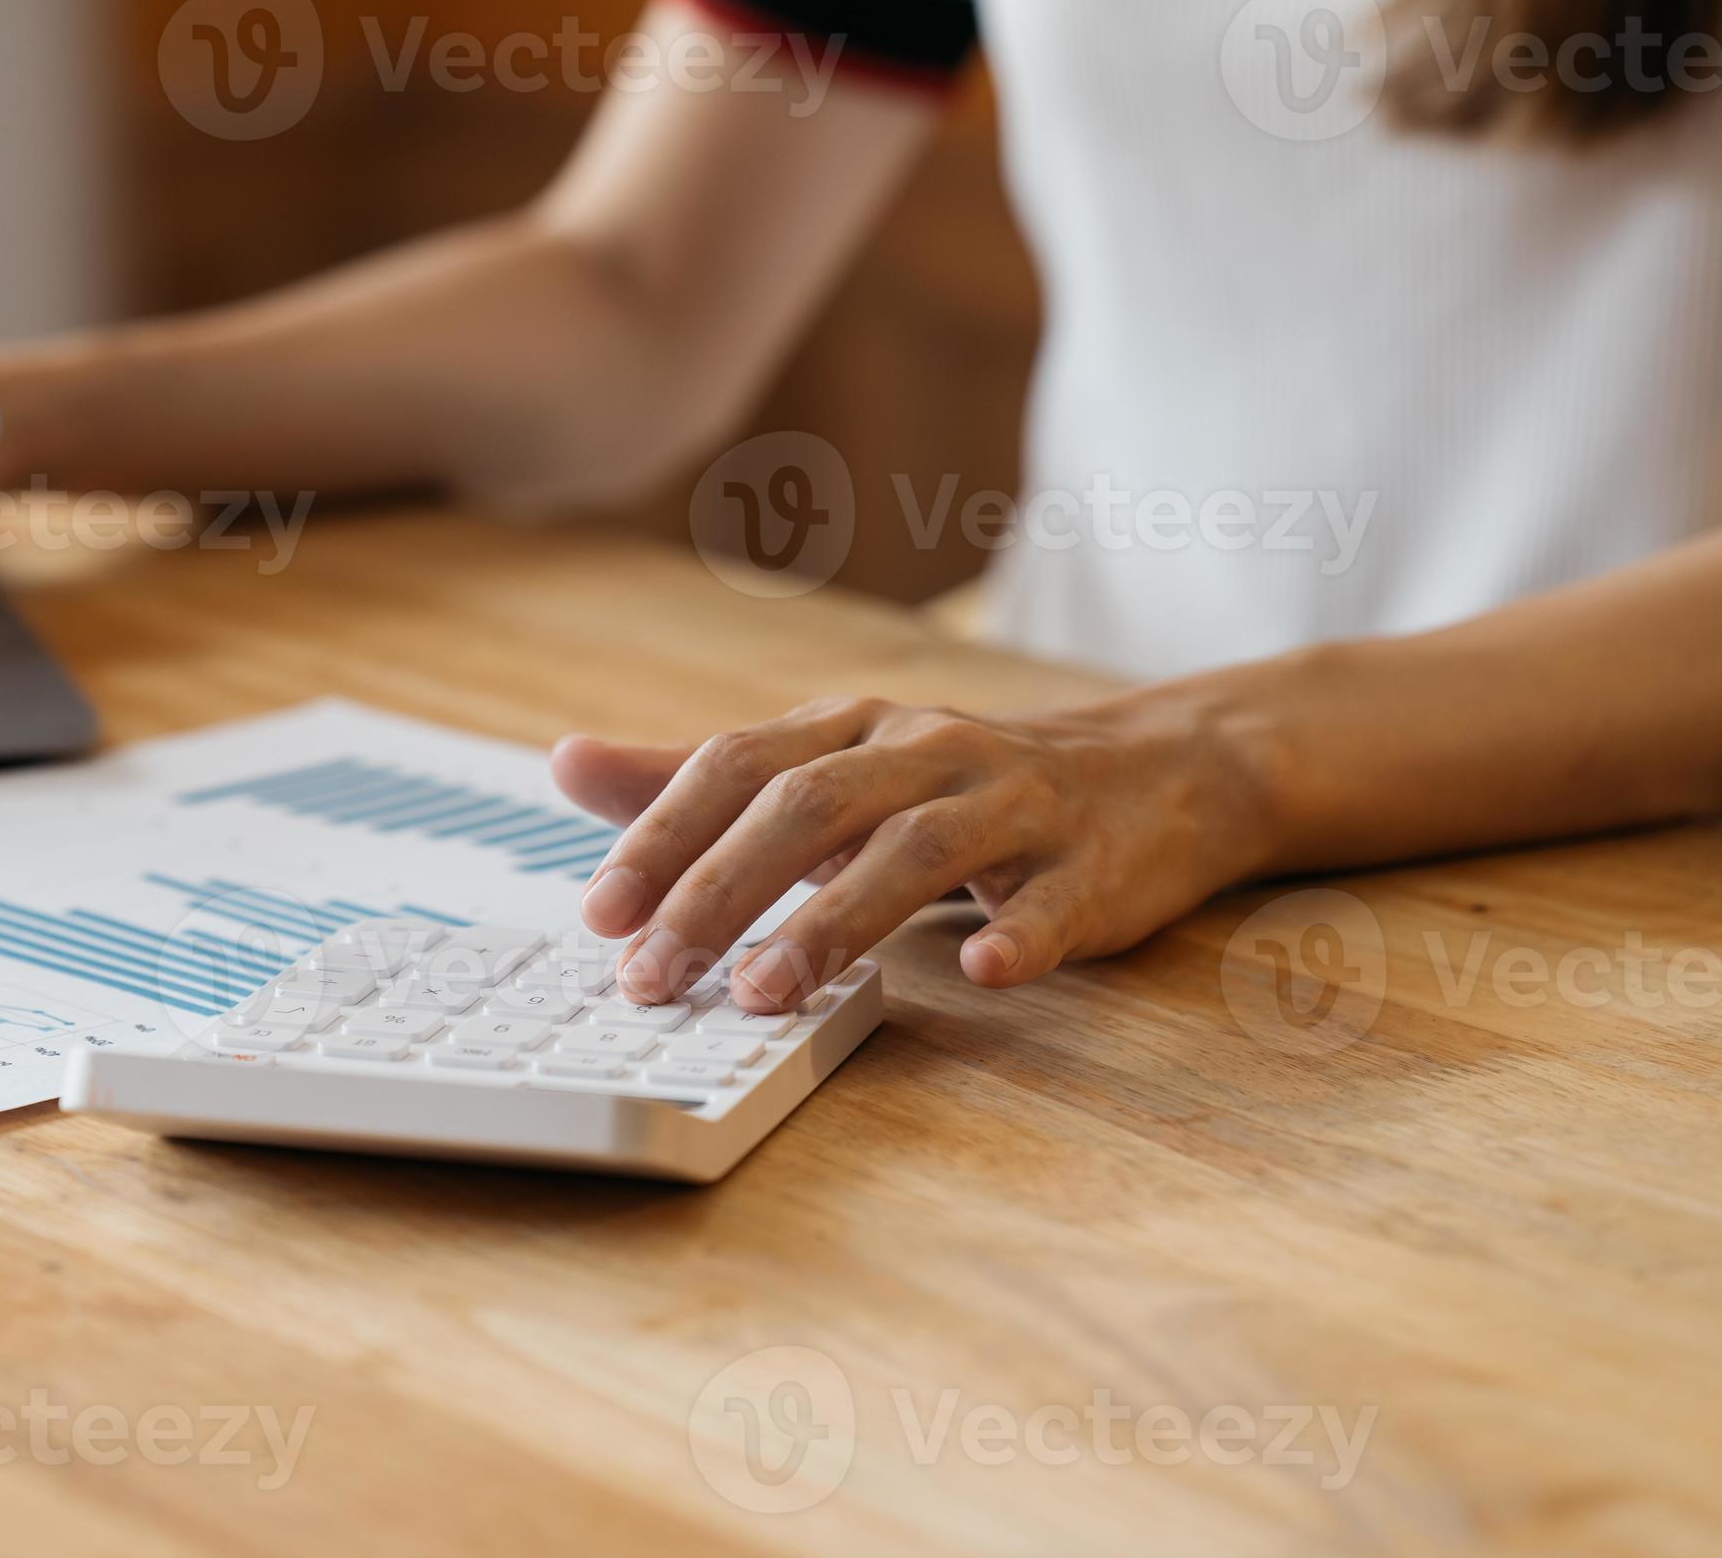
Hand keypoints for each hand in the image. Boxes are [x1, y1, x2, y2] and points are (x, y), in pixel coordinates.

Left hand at [549, 693, 1277, 1011]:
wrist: (1155, 773)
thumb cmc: (958, 785)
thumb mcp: (828, 765)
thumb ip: (698, 777)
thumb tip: (566, 764)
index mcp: (851, 727)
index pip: (736, 765)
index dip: (662, 835)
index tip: (600, 915)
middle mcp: (926, 749)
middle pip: (809, 804)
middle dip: (720, 890)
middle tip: (654, 975)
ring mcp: (1015, 803)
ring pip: (916, 848)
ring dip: (834, 922)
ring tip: (765, 993)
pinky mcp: (1092, 866)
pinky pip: (1052, 900)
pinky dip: (1014, 932)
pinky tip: (977, 970)